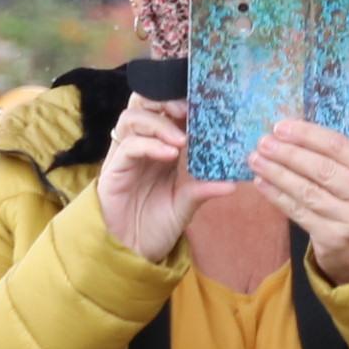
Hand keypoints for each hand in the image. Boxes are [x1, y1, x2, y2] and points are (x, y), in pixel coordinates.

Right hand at [98, 94, 201, 260]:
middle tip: (188, 111)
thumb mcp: (187, 204)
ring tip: (181, 140)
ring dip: (159, 122)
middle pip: (144, 101)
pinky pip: (128, 145)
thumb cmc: (158, 223)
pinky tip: (170, 154)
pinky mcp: (114, 169)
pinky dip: (150, 144)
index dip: (181, 97)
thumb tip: (234, 182)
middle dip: (165, 98)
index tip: (205, 101)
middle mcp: (141, 143)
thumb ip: (204, 188)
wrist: (133, 251)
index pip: (166, 107)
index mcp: (160, 144)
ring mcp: (126, 155)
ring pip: (132, 117)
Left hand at [252, 119, 348, 283]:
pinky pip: (299, 212)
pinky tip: (261, 183)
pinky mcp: (332, 239)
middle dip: (288, 153)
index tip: (281, 127)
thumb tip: (291, 130)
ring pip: (307, 191)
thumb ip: (337, 158)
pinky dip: (277, 196)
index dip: (308, 135)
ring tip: (256, 160)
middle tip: (263, 142)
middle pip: (322, 169)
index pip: (340, 147)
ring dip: (277, 173)